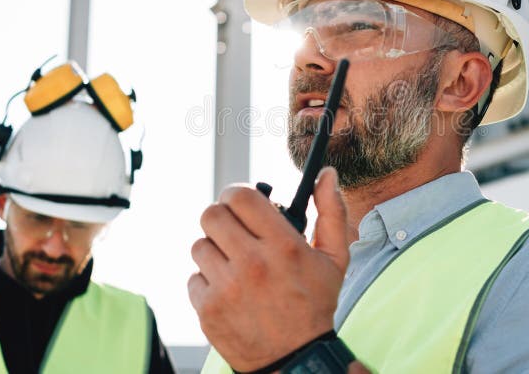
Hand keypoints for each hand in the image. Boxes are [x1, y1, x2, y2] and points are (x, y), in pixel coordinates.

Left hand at [188, 167, 349, 370]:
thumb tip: (326, 174)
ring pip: (199, 245)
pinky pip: (194, 277)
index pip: (240, 196)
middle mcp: (252, 264)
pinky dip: (208, 281)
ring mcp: (226, 288)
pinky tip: (229, 290)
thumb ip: (330, 211)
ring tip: (236, 265)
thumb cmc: (315, 304)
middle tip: (235, 230)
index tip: (242, 203)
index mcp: (282, 246)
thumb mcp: (334, 258)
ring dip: (215, 251)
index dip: (238, 194)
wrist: (296, 359)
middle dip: (223, 218)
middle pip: (211, 215)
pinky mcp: (208, 309)